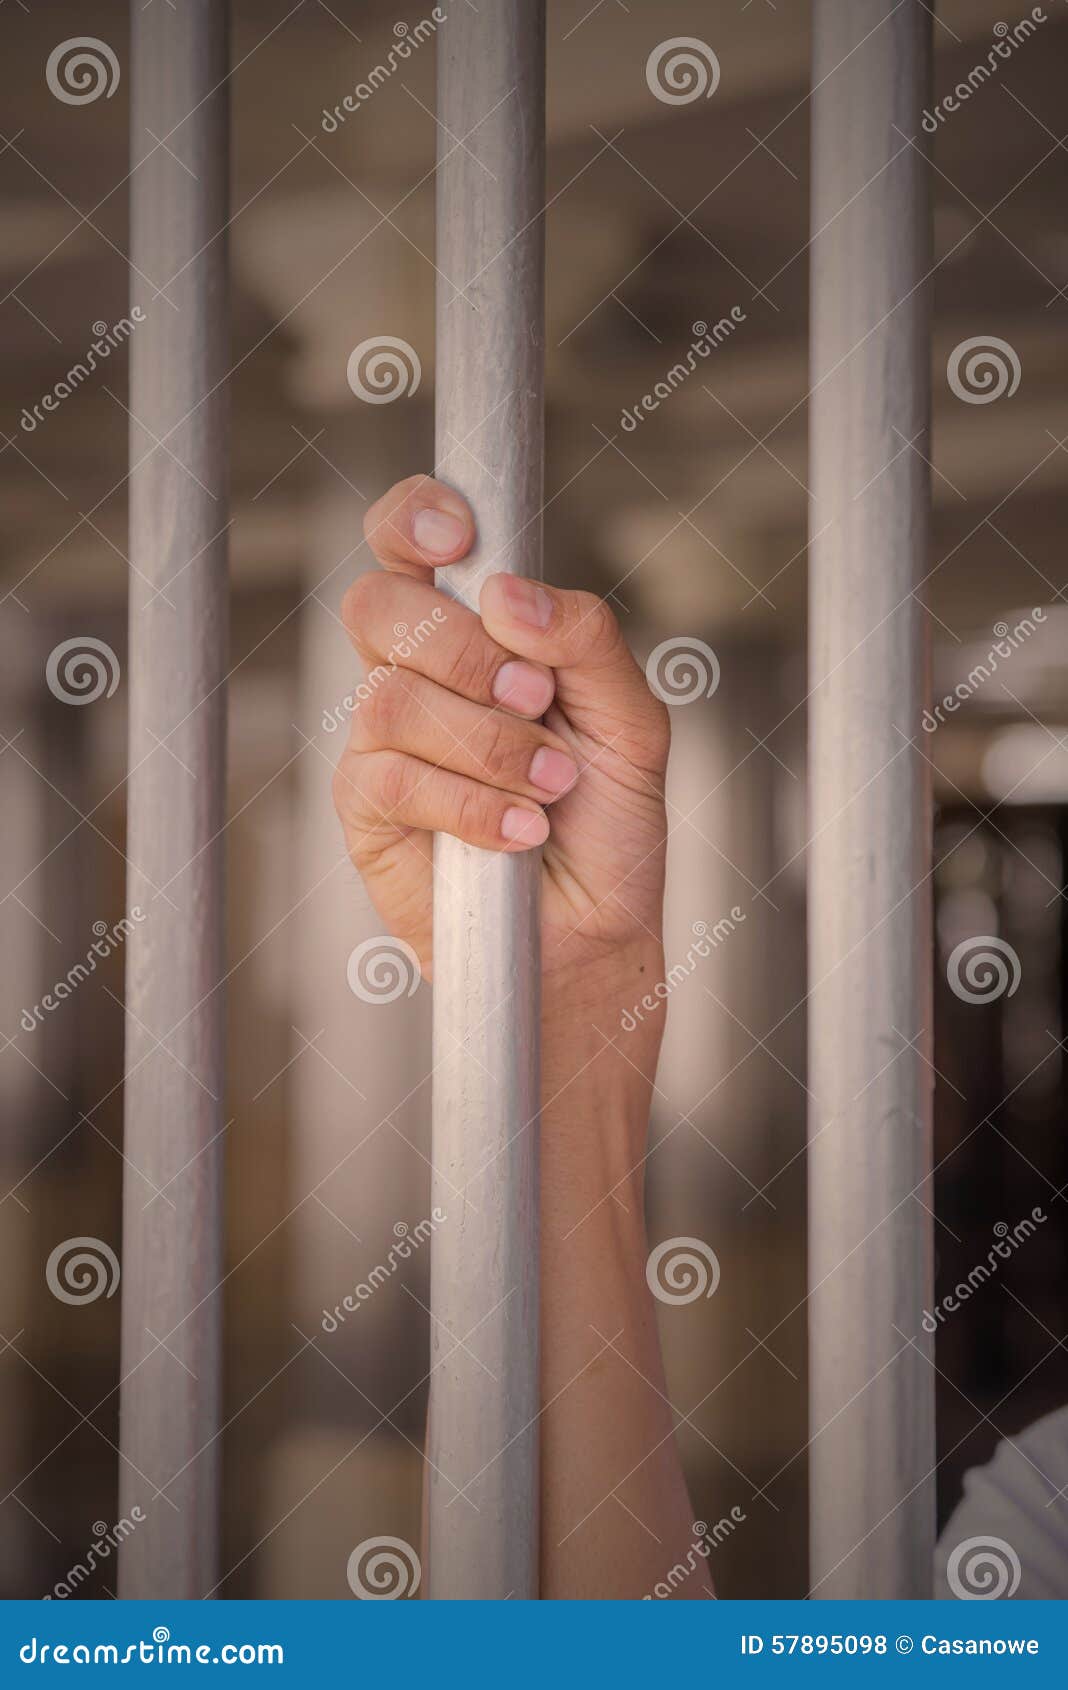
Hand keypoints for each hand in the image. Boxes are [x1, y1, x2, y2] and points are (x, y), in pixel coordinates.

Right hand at [334, 476, 669, 1001]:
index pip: (410, 541)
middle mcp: (416, 674)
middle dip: (464, 650)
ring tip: (550, 789)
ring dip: (489, 744)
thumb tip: (507, 593)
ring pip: (391, 698)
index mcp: (475, 631)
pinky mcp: (366, 811)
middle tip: (535, 699)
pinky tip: (522, 832)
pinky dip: (472, 804)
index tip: (458, 537)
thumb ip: (587, 642)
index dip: (413, 518)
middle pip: (379, 606)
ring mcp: (381, 742)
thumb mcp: (632, 722)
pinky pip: (394, 778)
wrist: (594, 934)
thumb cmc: (608, 826)